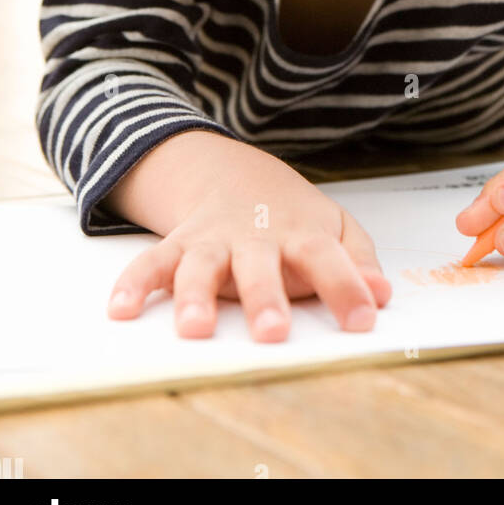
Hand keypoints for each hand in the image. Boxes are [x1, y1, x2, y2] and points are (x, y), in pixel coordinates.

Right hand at [107, 152, 390, 340]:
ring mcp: (213, 240)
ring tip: (193, 329)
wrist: (233, 172)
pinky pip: (152, 263)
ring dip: (195, 296)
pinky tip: (121, 310)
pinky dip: (134, 284)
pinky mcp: (178, 245)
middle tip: (272, 332)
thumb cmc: (291, 217)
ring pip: (201, 265)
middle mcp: (255, 237)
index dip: (346, 286)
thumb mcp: (334, 228)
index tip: (363, 320)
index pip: (327, 256)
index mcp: (300, 234)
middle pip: (260, 265)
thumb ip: (358, 261)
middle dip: (265, 298)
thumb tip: (383, 296)